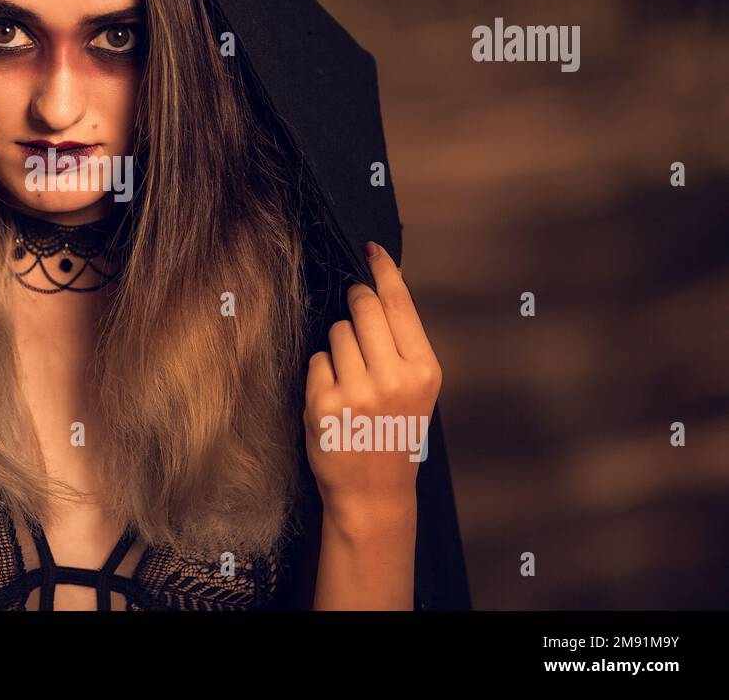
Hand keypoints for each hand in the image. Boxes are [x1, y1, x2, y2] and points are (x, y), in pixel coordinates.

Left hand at [303, 241, 442, 525]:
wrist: (373, 492)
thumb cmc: (393, 433)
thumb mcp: (415, 389)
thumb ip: (401, 344)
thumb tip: (377, 288)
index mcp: (424, 371)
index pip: (400, 304)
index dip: (382, 271)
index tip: (370, 249)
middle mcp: (395, 379)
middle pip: (363, 308)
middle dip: (354, 306)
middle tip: (356, 325)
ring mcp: (358, 392)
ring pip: (336, 332)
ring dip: (338, 346)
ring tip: (351, 379)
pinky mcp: (325, 404)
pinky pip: (316, 360)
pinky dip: (321, 373)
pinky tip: (334, 398)